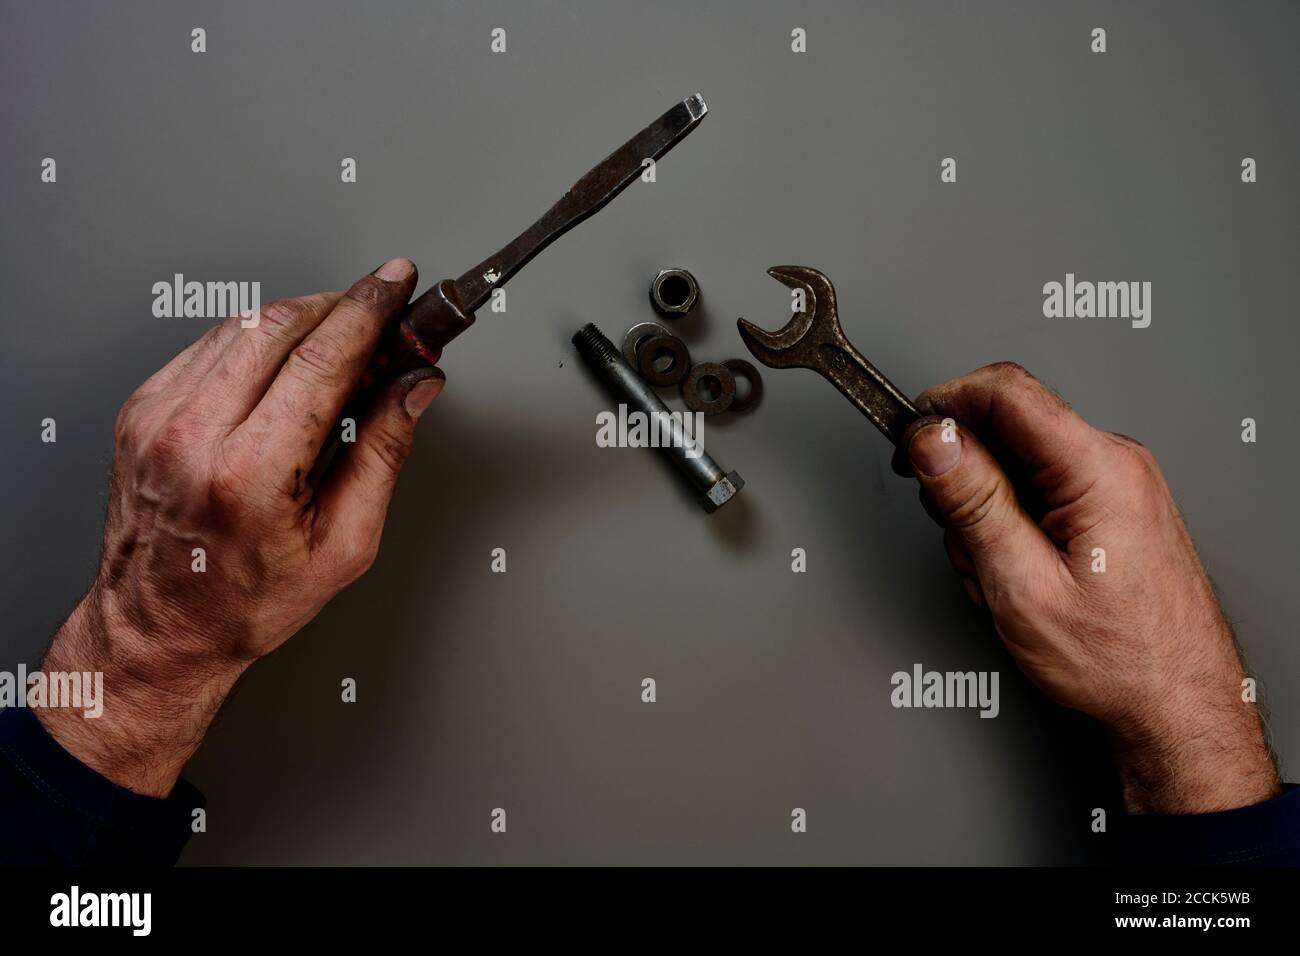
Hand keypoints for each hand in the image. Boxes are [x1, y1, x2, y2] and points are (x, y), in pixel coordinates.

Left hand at [37, 259, 444, 796]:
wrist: (157, 628)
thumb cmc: (245, 601)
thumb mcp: (343, 546)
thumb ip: (383, 455)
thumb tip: (414, 387)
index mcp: (249, 474)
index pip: (321, 358)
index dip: (369, 309)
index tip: (397, 281)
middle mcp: (193, 436)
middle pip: (280, 325)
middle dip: (341, 304)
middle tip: (383, 312)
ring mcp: (157, 418)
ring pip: (242, 324)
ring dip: (301, 319)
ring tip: (341, 346)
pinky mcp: (141, 409)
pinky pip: (210, 345)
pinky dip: (257, 340)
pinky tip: (286, 365)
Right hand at [896, 362, 1279, 813]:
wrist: (1177, 705)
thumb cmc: (1119, 659)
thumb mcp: (1021, 583)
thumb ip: (972, 502)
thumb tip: (932, 438)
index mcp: (1098, 468)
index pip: (1005, 391)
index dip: (944, 405)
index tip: (910, 437)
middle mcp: (1114, 462)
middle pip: (1005, 427)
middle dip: (963, 479)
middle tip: (960, 536)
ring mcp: (1115, 483)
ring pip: (1015, 464)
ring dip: (986, 514)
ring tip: (999, 572)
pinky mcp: (1109, 505)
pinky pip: (1038, 491)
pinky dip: (1011, 527)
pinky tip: (1019, 572)